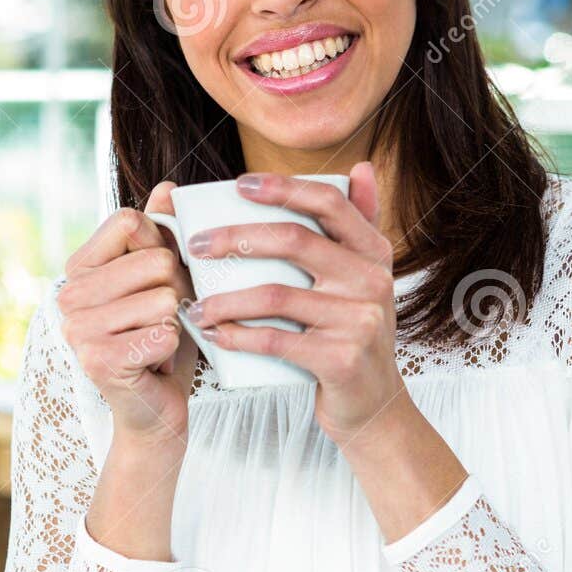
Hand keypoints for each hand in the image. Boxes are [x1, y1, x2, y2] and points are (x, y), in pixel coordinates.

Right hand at [57, 182, 198, 444]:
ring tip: (156, 341)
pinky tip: (153, 364)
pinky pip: (165, 333)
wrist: (156, 409)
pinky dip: (171, 349)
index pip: (131, 220)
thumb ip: (162, 233)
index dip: (162, 245)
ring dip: (174, 323)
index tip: (158, 280)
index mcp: (79, 268)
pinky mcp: (98, 361)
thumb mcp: (165, 280)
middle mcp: (68, 296)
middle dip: (177, 291)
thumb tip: (169, 187)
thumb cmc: (160, 338)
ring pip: (164, 299)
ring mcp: (78, 330)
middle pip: (156, 260)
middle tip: (161, 320)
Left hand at [182, 162, 406, 442]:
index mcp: (374, 252)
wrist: (374, 405)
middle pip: (294, 240)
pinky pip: (276, 340)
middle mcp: (372, 281)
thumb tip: (359, 167)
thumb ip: (360, 224)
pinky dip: (238, 337)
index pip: (329, 202)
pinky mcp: (341, 359)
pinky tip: (216, 335)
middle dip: (236, 239)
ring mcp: (359, 321)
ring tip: (196, 306)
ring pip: (276, 295)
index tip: (239, 185)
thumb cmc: (354, 334)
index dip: (283, 188)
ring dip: (226, 299)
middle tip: (197, 247)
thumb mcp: (366, 279)